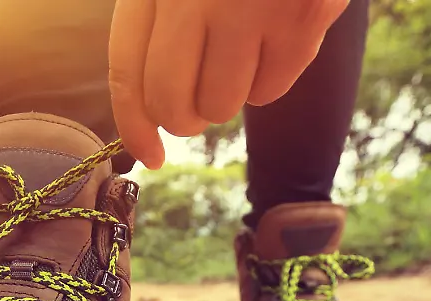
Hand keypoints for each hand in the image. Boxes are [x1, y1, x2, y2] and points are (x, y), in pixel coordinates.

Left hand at [108, 0, 348, 168]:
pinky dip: (269, 81)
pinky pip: (270, 91)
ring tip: (242, 54)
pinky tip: (275, 38)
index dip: (135, 124)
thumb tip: (154, 113)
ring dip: (229, 97)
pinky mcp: (302, 20)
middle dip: (185, 119)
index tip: (152, 156)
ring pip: (223, 105)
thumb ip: (161, 27)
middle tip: (200, 107)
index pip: (129, 72)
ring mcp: (251, 8)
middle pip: (173, 101)